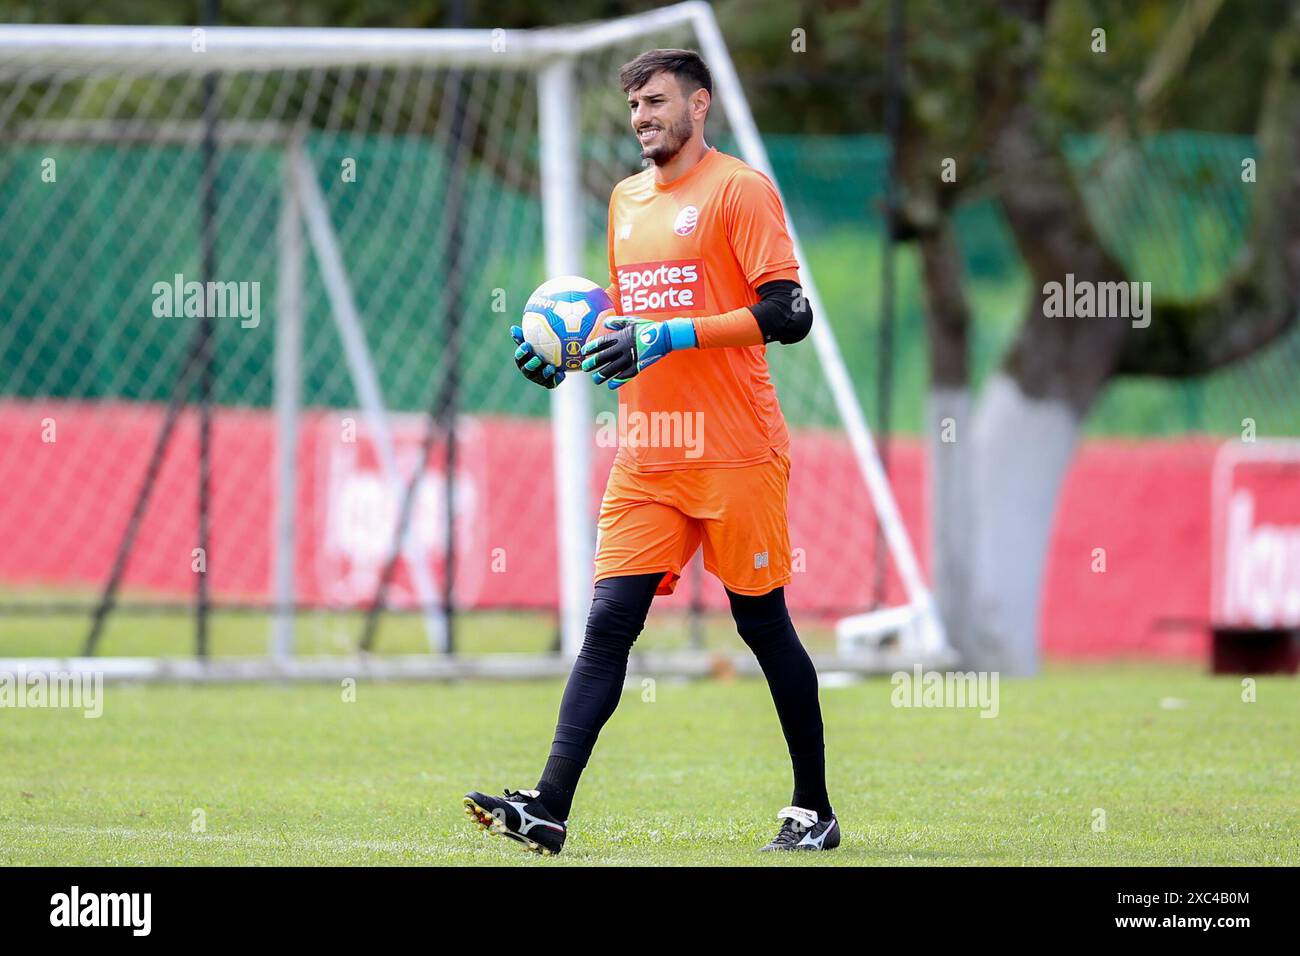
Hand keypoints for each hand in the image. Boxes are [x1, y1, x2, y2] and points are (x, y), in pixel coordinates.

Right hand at [510, 325, 564, 388]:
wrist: (557, 356)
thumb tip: (513, 328)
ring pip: (540, 377)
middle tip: (538, 358)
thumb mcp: (534, 339)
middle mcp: (528, 371)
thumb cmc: (542, 345)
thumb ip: (525, 334)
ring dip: (545, 372)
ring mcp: (538, 378)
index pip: (519, 357)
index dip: (522, 353)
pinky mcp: (549, 383)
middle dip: (531, 364)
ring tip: (551, 366)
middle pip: (528, 369)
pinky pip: (552, 382)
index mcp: (522, 360)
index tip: (526, 345)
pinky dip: (556, 379)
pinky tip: (561, 373)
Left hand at [580, 316, 694, 388]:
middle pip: (603, 357)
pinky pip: (625, 376)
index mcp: (620, 336)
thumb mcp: (631, 321)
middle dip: (592, 363)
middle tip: (584, 368)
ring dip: (602, 375)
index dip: (591, 348)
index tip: (583, 351)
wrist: (663, 336)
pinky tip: (610, 385)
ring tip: (595, 379)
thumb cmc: (647, 327)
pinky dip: (617, 381)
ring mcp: (630, 358)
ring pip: (612, 369)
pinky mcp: (637, 366)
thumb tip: (605, 322)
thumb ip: (617, 322)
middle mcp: (622, 348)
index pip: (601, 343)